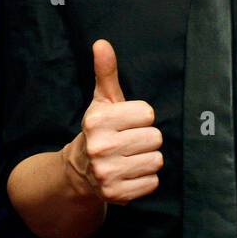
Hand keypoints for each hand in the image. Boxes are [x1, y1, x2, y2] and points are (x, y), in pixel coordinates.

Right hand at [64, 40, 162, 204]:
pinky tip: (129, 173)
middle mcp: (100, 148)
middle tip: (129, 141)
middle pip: (155, 138)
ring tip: (130, 157)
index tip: (127, 122)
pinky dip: (145, 179)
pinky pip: (152, 182)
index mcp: (98, 121)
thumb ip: (106, 71)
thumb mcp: (102, 99)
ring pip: (156, 160)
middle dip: (146, 139)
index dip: (141, 117)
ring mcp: (107, 174)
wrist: (80, 170)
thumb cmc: (100, 129)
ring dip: (147, 159)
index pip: (148, 114)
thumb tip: (102, 43)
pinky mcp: (116, 194)